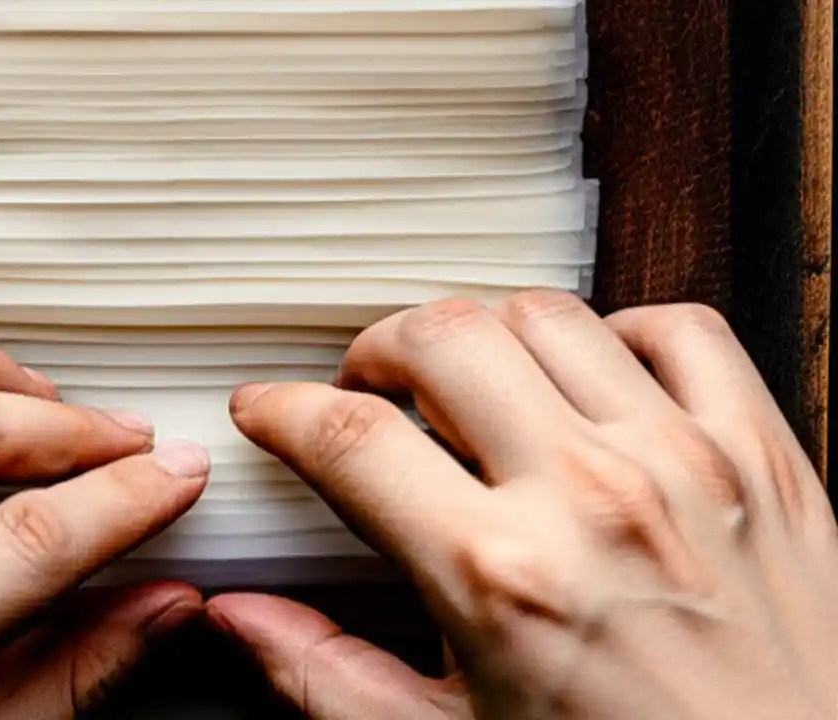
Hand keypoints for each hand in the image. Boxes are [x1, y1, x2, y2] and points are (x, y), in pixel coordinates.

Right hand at [211, 293, 836, 719]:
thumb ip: (328, 676)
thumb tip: (245, 620)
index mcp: (499, 578)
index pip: (350, 439)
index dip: (283, 409)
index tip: (269, 408)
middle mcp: (591, 498)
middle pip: (440, 339)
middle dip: (374, 349)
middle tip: (366, 388)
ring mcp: (686, 463)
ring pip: (545, 316)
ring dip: (482, 335)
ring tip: (467, 379)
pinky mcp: (762, 458)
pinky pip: (681, 330)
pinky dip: (618, 331)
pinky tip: (591, 375)